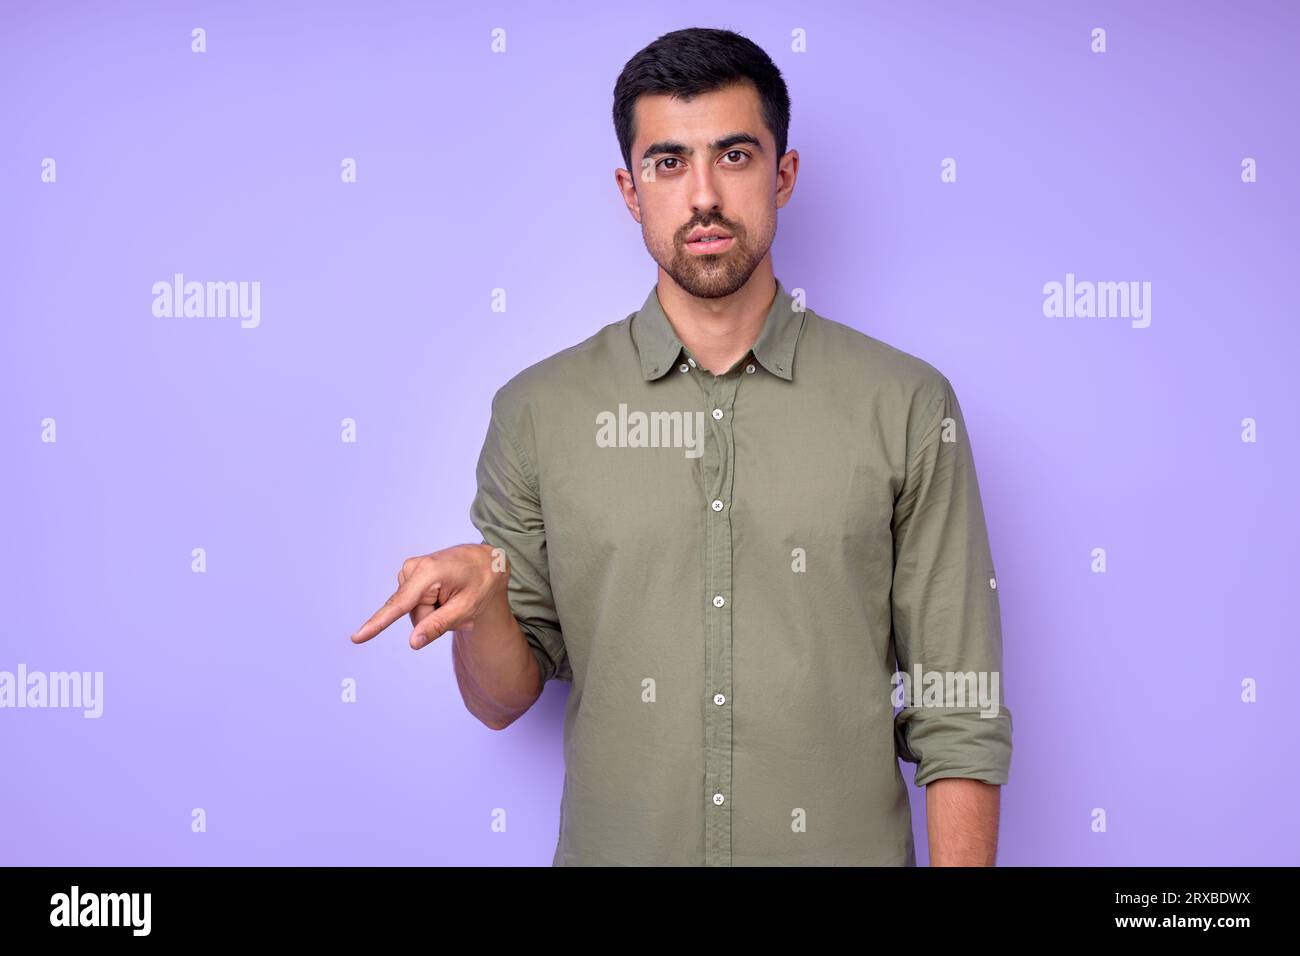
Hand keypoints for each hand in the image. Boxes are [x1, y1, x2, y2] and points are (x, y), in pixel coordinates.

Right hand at [350, 543, 507, 649]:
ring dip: (436, 612)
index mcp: (428, 573)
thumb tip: (413, 643)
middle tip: (461, 607)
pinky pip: (416, 604)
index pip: (399, 605)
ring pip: (415, 612)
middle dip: (436, 619)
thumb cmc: (480, 581)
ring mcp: (409, 570)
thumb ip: (438, 625)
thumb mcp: (467, 607)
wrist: (485, 559)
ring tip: (457, 599)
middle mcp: (412, 569)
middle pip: (415, 615)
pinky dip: (433, 606)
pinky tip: (449, 596)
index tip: (357, 638)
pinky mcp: (410, 575)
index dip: (377, 624)